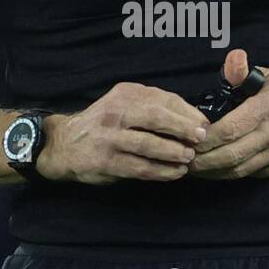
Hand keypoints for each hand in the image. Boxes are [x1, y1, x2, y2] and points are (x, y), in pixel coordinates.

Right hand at [36, 82, 207, 184]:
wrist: (65, 143)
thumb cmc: (105, 124)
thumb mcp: (125, 104)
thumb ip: (153, 107)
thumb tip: (193, 119)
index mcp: (125, 94)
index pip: (162, 99)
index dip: (186, 113)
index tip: (204, 124)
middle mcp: (115, 112)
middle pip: (156, 117)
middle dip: (183, 129)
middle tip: (201, 139)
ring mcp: (109, 137)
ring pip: (148, 144)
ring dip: (174, 152)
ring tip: (189, 158)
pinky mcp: (106, 161)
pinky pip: (139, 167)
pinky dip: (161, 171)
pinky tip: (174, 173)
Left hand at [187, 49, 268, 179]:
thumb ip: (244, 73)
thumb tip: (228, 66)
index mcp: (268, 107)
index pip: (229, 129)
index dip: (205, 139)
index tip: (188, 140)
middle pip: (232, 154)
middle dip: (204, 161)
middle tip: (184, 161)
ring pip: (241, 169)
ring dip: (215, 172)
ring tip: (195, 169)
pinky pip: (254, 173)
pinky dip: (233, 174)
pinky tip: (217, 171)